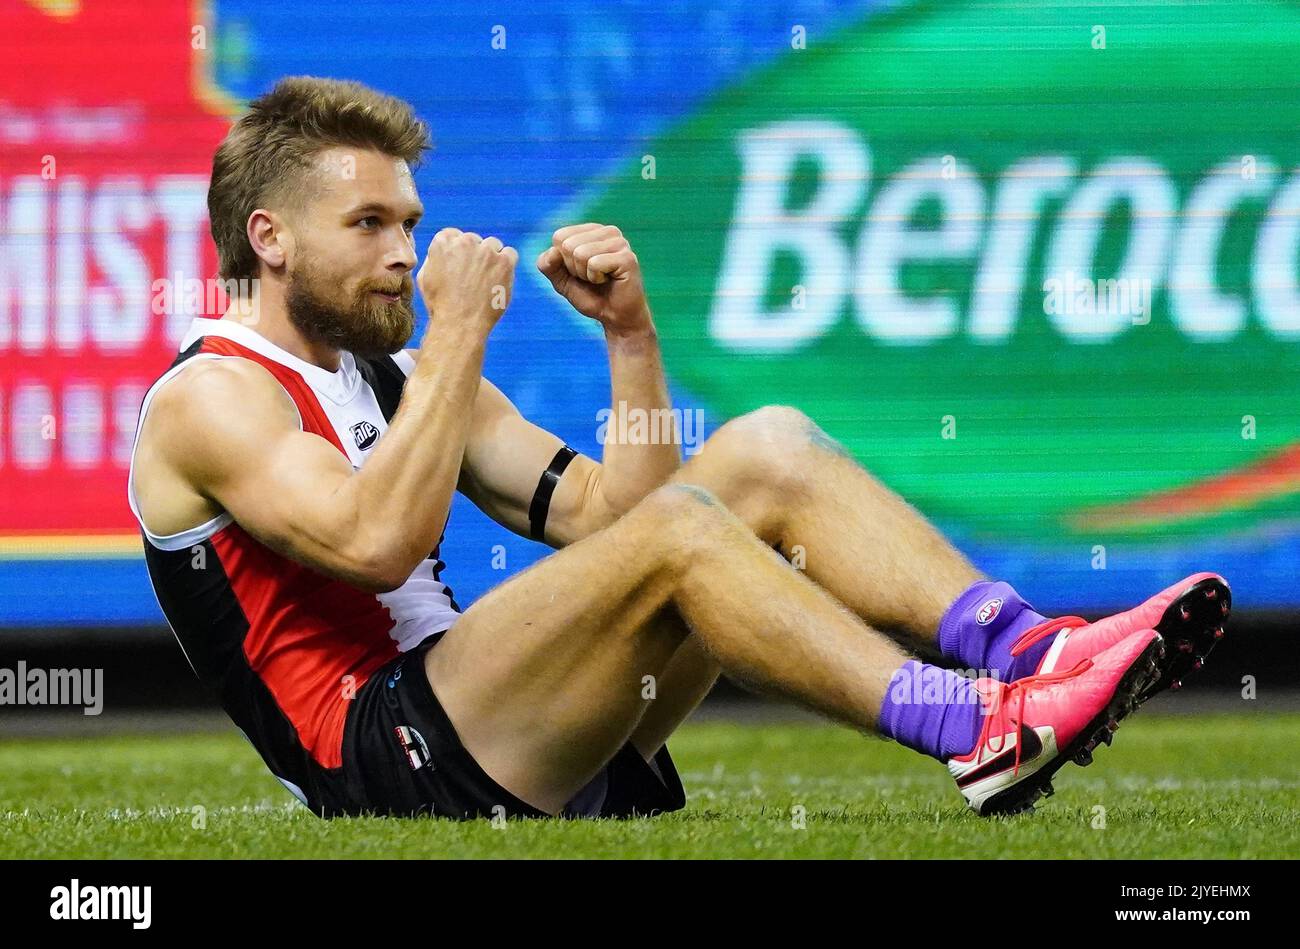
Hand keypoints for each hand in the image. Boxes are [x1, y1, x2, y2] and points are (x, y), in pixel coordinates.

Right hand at [417, 228, 517, 335]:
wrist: (460, 323)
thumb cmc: (441, 305)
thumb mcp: (425, 277)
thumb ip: (435, 257)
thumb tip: (445, 250)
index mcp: (443, 242)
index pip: (454, 235)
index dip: (458, 252)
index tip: (460, 266)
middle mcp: (465, 242)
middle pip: (474, 240)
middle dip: (474, 255)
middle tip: (473, 278)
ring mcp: (486, 251)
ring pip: (493, 245)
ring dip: (491, 258)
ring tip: (486, 280)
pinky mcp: (504, 262)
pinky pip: (510, 254)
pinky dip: (507, 265)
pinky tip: (499, 279)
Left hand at [536, 223, 651, 335]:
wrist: (615, 318)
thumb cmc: (591, 296)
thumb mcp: (561, 280)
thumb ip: (548, 265)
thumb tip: (553, 251)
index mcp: (592, 230)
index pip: (559, 237)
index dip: (563, 262)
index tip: (580, 272)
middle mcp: (607, 231)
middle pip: (568, 245)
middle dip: (574, 269)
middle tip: (591, 278)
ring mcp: (619, 242)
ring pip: (580, 253)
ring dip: (585, 275)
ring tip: (600, 280)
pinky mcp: (627, 257)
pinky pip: (594, 264)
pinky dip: (595, 279)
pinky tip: (609, 281)